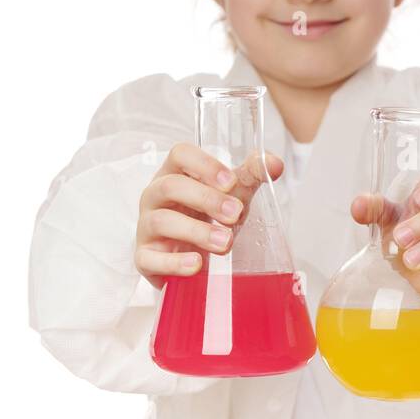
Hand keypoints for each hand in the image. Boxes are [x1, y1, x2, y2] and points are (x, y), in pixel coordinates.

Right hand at [135, 142, 283, 289]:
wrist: (191, 255)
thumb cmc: (207, 215)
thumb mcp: (232, 193)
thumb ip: (252, 175)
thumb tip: (275, 163)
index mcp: (175, 172)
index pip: (180, 154)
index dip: (204, 164)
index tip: (230, 181)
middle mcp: (155, 195)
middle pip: (170, 186)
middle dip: (206, 199)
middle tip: (236, 213)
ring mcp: (146, 226)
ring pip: (161, 221)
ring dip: (196, 231)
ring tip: (225, 242)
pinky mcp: (145, 257)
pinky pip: (150, 258)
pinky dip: (174, 262)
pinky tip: (197, 264)